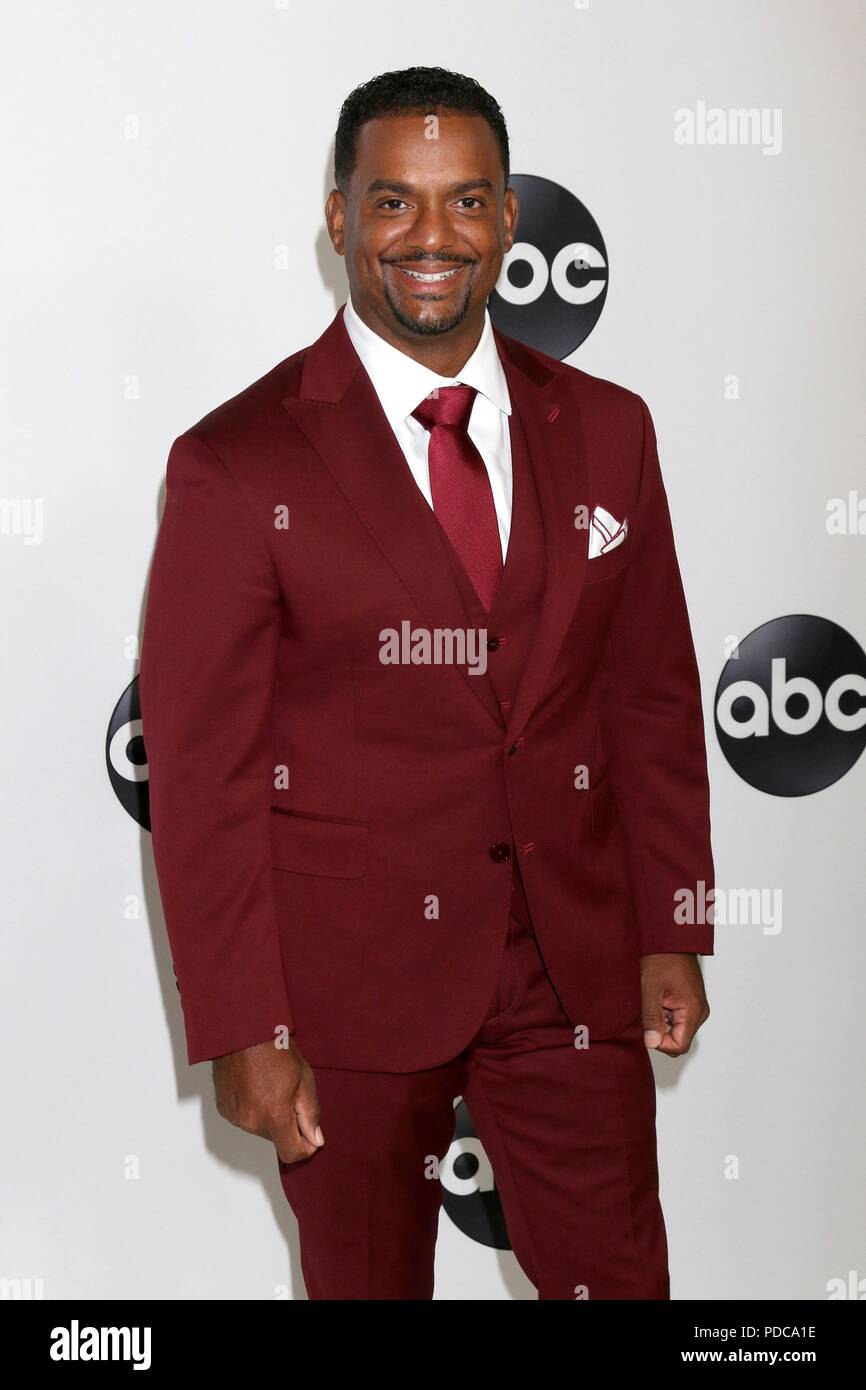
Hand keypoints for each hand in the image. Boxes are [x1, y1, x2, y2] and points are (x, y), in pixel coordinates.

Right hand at [212, 1036, 323, 1164]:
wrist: (242, 1031)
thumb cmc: (274, 1048)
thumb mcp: (304, 1078)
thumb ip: (310, 1113)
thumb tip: (315, 1139)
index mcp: (274, 1115)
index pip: (291, 1153)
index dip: (305, 1148)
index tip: (310, 1136)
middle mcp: (251, 1121)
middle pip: (276, 1138)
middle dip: (287, 1123)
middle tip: (290, 1093)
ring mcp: (235, 1116)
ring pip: (260, 1128)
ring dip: (270, 1115)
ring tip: (271, 1085)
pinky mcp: (224, 1110)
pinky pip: (245, 1118)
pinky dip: (253, 1109)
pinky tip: (255, 1086)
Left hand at [640, 953, 709, 1056]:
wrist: (670, 939)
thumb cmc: (662, 958)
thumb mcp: (650, 989)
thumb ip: (651, 1018)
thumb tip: (651, 1042)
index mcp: (693, 1011)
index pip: (679, 1045)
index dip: (660, 1043)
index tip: (647, 1028)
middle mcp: (699, 1012)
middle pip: (678, 1039)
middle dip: (659, 1032)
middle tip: (647, 1012)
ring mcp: (695, 1007)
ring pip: (676, 1029)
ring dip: (661, 1022)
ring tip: (652, 1002)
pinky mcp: (690, 1002)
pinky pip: (677, 1018)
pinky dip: (664, 1014)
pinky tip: (656, 999)